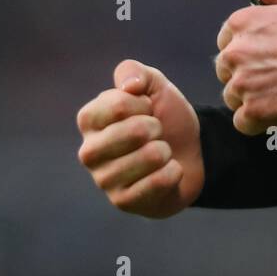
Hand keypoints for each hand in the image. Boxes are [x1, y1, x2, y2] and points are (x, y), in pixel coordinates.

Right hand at [76, 61, 205, 217]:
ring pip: (151, 157)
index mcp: (90, 119)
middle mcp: (89, 151)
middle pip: (135, 131)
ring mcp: (104, 180)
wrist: (188, 152)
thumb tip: (129, 87)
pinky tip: (165, 171)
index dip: (144, 103)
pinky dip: (173, 171)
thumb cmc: (163, 117)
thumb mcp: (154, 85)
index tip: (146, 109)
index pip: (119, 104)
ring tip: (159, 153)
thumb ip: (135, 73)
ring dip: (165, 151)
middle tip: (155, 133)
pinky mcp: (123, 202)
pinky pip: (160, 181)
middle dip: (157, 127)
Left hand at [215, 0, 276, 133]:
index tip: (268, 53)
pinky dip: (257, 119)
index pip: (226, 41)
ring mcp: (242, 85)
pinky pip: (243, 122)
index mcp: (241, 23)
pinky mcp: (254, 113)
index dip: (247, 48)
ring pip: (233, 96)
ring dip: (250, 97)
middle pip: (226, 70)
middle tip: (276, 74)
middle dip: (245, 73)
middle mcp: (234, 53)